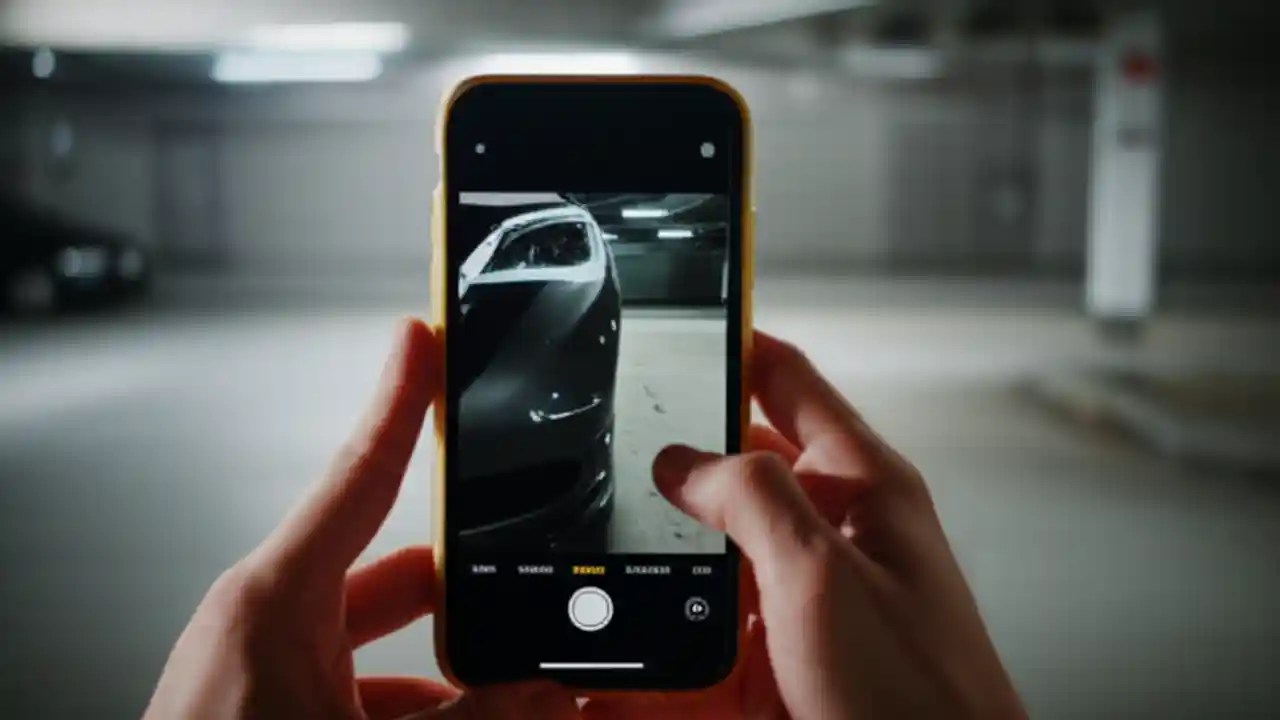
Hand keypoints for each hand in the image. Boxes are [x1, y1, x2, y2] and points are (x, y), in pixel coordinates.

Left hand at [144, 319, 578, 719]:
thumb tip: (547, 697)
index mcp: (277, 600)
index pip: (360, 472)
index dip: (402, 400)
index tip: (424, 340)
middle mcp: (271, 622)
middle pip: (397, 571)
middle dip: (471, 583)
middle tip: (532, 578)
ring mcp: (271, 670)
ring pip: (386, 643)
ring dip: (451, 668)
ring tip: (519, 689)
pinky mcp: (276, 708)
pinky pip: (363, 686)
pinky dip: (419, 704)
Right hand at [586, 332, 1024, 719]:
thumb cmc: (921, 700)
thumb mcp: (824, 577)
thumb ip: (756, 501)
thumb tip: (687, 459)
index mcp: (863, 485)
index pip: (790, 383)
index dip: (737, 343)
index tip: (681, 320)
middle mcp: (837, 530)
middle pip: (740, 470)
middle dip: (680, 467)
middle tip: (615, 456)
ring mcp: (808, 596)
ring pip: (716, 552)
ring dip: (670, 559)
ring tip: (616, 556)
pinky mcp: (785, 656)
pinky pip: (714, 627)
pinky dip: (674, 633)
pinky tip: (639, 649)